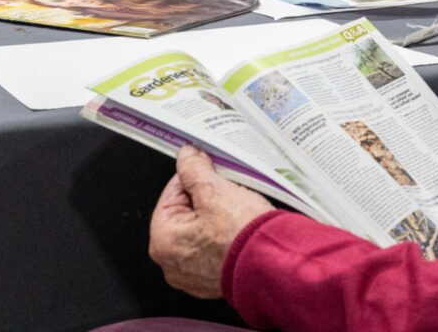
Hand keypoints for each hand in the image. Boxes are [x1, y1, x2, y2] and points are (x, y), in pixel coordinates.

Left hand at [149, 145, 273, 298]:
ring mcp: (193, 275)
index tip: (211, 170)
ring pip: (202, 231)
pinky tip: (240, 229)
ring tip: (237, 211)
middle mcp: (172, 263)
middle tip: (229, 192)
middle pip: (187, 213)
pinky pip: (214, 250)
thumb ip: (194, 169)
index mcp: (163, 241)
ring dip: (218, 218)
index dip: (196, 178)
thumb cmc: (243, 235)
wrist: (274, 264)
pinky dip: (226, 238)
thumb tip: (187, 157)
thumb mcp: (215, 191)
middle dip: (208, 199)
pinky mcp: (213, 280)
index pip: (173, 193)